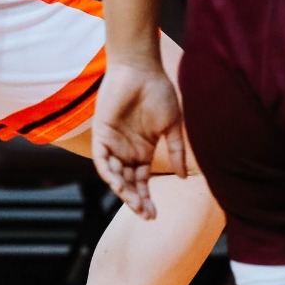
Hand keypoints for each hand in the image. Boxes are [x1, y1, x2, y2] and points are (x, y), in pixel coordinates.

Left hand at [91, 59, 187, 218]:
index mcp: (142, 151)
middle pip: (128, 183)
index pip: (142, 182)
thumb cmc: (158, 92)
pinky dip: (109, 174)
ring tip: (135, 204)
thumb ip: (175, 151)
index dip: (147, 199)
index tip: (154, 215)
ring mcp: (113, 143)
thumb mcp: (172, 126)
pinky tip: (118, 186)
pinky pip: (102, 160)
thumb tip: (183, 177)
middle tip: (146, 215)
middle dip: (136, 200)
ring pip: (115, 176)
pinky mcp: (101, 134)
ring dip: (123, 191)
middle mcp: (126, 150)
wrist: (141, 69)